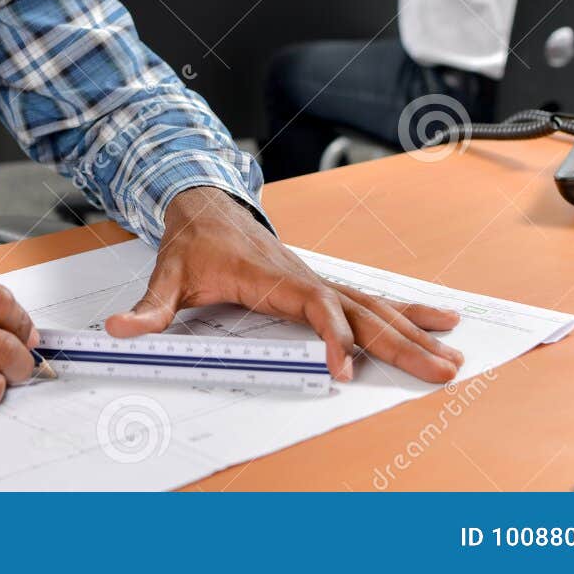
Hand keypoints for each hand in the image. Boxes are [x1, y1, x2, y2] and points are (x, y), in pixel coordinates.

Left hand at [106, 187, 464, 383]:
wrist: (202, 204)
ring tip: (453, 356)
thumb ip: (149, 308)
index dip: (331, 335)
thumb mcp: (167, 274)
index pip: (313, 305)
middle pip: (360, 309)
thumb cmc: (191, 241)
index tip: (342, 369)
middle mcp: (303, 275)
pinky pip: (368, 299)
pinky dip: (405, 311)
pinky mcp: (320, 284)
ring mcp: (317, 279)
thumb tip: (120, 331)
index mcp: (271, 274)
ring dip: (414, 330)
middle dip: (401, 340)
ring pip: (373, 305)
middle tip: (440, 369)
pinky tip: (439, 322)